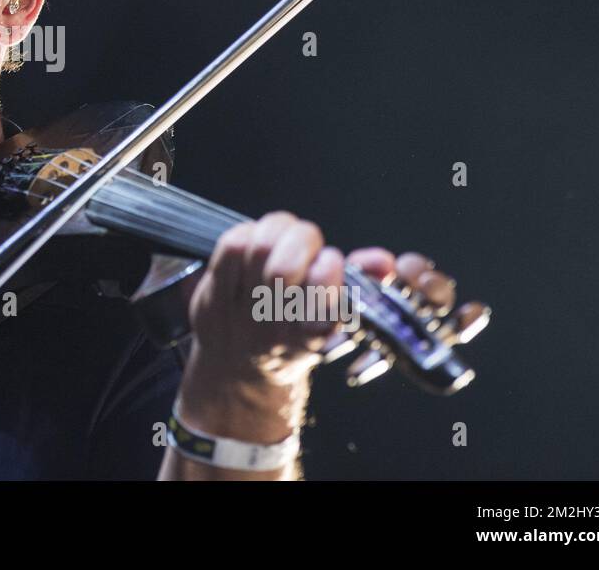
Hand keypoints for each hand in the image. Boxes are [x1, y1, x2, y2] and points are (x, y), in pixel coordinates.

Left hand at [183, 211, 468, 392]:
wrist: (238, 366)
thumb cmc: (292, 331)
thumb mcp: (332, 317)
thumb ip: (362, 283)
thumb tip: (384, 261)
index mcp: (312, 334)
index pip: (322, 306)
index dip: (327, 274)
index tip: (331, 261)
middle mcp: (275, 324)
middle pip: (283, 269)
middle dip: (301, 242)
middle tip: (306, 242)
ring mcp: (241, 308)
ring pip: (259, 249)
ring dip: (278, 231)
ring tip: (284, 236)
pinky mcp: (214, 292)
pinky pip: (232, 245)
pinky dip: (248, 232)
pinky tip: (256, 240)